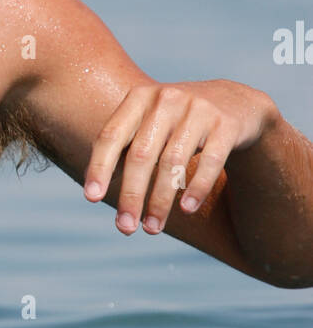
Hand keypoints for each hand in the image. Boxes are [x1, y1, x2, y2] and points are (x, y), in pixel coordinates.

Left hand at [82, 80, 276, 234]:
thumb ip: (123, 149)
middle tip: (125, 228)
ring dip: (160, 201)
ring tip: (152, 228)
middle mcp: (166, 100)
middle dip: (131, 196)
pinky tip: (187, 210)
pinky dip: (196, 188)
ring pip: (172, 162)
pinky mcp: (226, 124)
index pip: (111, 136)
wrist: (235, 102)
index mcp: (139, 98)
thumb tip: (94, 191)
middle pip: (141, 155)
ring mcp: (198, 109)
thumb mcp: (149, 124)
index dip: (99, 167)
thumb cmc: (177, 122)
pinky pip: (209, 161)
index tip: (91, 199)